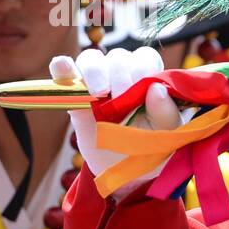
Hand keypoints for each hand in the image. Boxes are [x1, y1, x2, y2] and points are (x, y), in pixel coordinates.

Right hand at [49, 47, 185, 196]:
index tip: (142, 85)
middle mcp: (123, 77)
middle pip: (118, 57)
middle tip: (121, 99)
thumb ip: (167, 113)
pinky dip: (62, 67)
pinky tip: (63, 69)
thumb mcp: (167, 135)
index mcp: (148, 81)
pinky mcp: (75, 96)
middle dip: (121, 74)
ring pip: (92, 59)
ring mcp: (97, 84)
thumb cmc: (151, 148)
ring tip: (100, 93)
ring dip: (95, 70)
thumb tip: (156, 88)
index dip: (143, 66)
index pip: (145, 57)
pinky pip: (64, 72)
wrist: (125, 171)